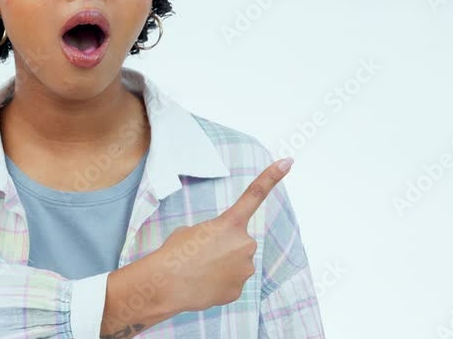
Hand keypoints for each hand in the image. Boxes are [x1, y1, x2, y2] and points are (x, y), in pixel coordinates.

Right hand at [153, 156, 293, 312]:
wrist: (166, 284)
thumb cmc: (174, 253)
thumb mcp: (192, 231)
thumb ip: (214, 234)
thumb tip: (220, 250)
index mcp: (230, 223)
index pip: (255, 194)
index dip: (272, 176)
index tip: (287, 162)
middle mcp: (244, 243)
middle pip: (240, 243)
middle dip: (226, 248)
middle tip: (202, 255)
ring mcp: (244, 269)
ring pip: (237, 264)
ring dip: (222, 266)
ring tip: (200, 271)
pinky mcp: (239, 290)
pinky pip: (232, 283)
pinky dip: (219, 283)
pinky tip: (203, 284)